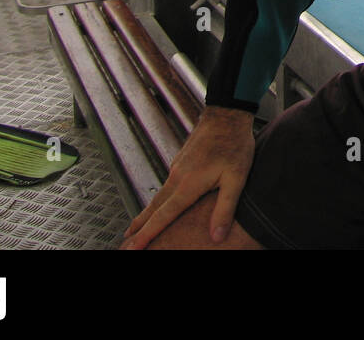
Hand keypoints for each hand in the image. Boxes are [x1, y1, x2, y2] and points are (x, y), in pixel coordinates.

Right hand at [121, 106, 254, 248]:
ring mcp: (177, 168)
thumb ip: (225, 209)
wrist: (227, 114)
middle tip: (126, 244)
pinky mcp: (180, 162)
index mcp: (188, 184)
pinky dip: (157, 201)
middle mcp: (177, 176)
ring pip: (158, 196)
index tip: (132, 249)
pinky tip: (160, 206)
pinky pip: (165, 186)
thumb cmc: (234, 143)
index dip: (146, 235)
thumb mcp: (236, 179)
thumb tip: (216, 236)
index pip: (162, 216)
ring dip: (146, 215)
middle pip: (153, 208)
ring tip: (136, 229)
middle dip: (138, 228)